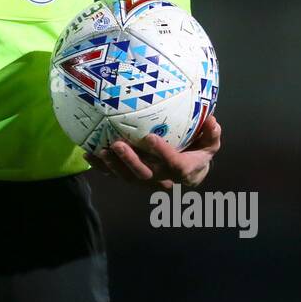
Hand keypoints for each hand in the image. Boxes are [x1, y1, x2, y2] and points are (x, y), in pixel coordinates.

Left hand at [84, 114, 221, 189]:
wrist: (189, 173)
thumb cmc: (198, 152)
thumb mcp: (210, 144)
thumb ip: (211, 134)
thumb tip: (212, 120)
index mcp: (183, 170)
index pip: (174, 165)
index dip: (162, 153)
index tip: (151, 138)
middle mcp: (162, 178)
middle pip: (145, 174)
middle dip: (130, 161)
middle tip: (117, 144)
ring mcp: (146, 181)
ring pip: (127, 178)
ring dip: (112, 165)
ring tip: (99, 150)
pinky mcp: (133, 179)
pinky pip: (115, 175)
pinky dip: (101, 167)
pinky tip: (88, 154)